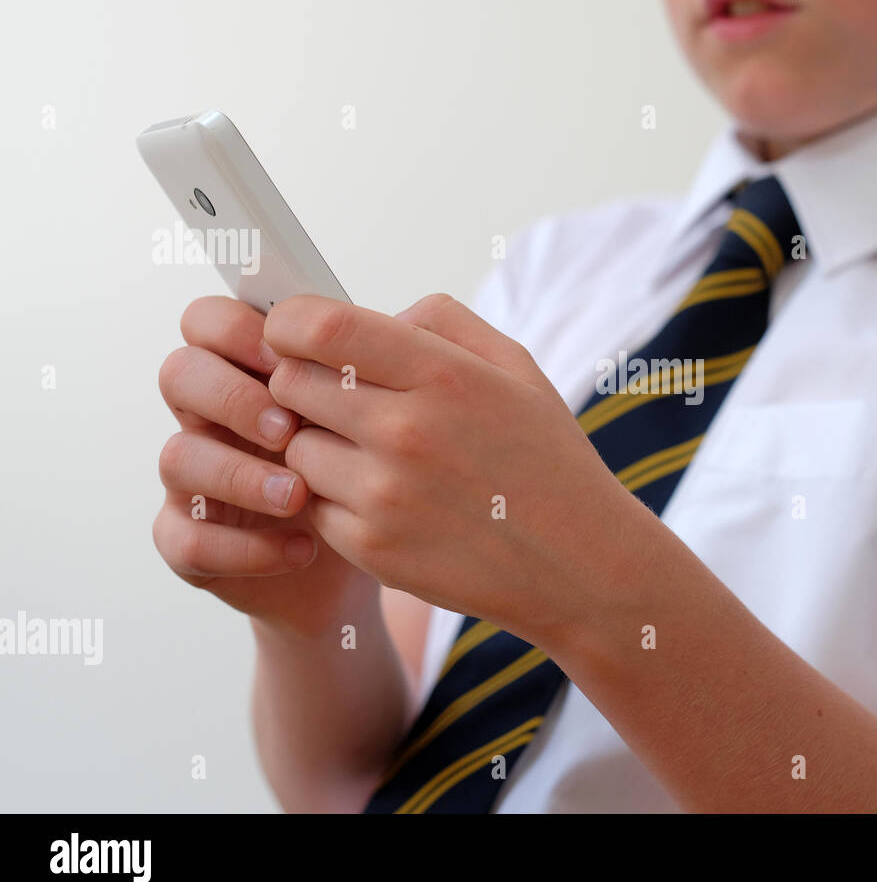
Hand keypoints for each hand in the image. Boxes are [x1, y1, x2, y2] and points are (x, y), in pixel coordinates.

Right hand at [153, 296, 376, 636]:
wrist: (376, 553)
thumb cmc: (373, 467)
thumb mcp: (381, 412)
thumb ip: (375, 364)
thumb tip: (402, 321)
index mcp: (251, 372)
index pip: (208, 322)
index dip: (234, 330)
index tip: (290, 358)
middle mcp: (213, 418)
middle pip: (178, 374)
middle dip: (231, 396)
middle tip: (289, 428)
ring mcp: (196, 481)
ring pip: (177, 457)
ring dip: (239, 475)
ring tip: (300, 495)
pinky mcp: (193, 544)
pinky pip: (186, 541)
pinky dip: (245, 548)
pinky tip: (302, 550)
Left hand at [262, 294, 656, 647]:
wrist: (581, 563)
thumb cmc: (546, 458)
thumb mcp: (517, 367)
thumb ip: (440, 321)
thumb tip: (371, 318)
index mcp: (442, 375)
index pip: (318, 327)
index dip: (289, 324)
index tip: (297, 335)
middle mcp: (405, 433)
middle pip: (291, 384)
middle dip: (305, 383)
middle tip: (343, 399)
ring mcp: (384, 496)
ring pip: (296, 448)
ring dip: (320, 446)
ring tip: (375, 457)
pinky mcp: (371, 550)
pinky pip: (313, 505)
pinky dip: (336, 500)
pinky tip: (388, 502)